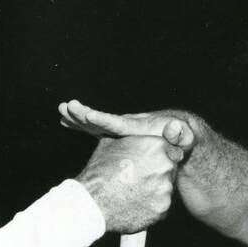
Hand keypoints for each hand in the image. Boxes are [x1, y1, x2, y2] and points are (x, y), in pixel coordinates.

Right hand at [60, 99, 196, 151]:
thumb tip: (175, 127)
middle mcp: (126, 125)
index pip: (119, 124)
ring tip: (61, 111)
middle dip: (84, 114)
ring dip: (77, 117)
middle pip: (102, 120)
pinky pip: (95, 131)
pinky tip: (65, 122)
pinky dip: (81, 125)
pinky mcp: (116, 136)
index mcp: (139, 127)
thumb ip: (180, 135)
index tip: (89, 115)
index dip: (104, 120)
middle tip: (67, 106)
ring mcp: (120, 130)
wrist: (179, 136)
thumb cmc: (184, 139)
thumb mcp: (185, 138)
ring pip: (94, 123)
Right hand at [76, 133, 185, 235]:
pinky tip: (134, 205)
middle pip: (170, 170)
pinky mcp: (162, 209)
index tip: (151, 163)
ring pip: (166, 189)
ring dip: (155, 191)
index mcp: (156, 146)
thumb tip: (133, 132)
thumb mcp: (112, 143)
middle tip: (139, 179)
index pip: (172, 150)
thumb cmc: (99, 171)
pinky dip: (151, 207)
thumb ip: (131, 137)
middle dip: (159, 173)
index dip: (161, 157)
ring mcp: (165, 189)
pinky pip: (161, 206)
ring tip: (133, 193)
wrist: (92, 203)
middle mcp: (165, 166)